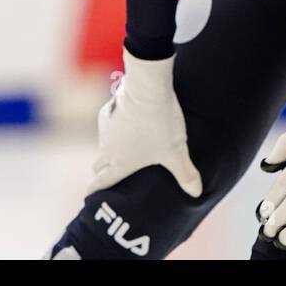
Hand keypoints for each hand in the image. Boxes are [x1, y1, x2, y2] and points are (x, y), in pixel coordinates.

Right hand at [86, 47, 203, 197]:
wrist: (147, 89)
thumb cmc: (161, 124)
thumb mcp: (177, 152)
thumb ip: (186, 174)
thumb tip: (196, 192)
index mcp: (121, 164)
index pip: (101, 183)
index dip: (94, 191)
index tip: (89, 196)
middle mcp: (108, 148)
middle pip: (98, 165)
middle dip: (102, 171)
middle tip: (110, 175)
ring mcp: (105, 129)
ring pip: (103, 143)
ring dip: (110, 147)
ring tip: (125, 147)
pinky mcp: (107, 110)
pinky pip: (107, 124)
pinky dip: (114, 127)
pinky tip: (128, 122)